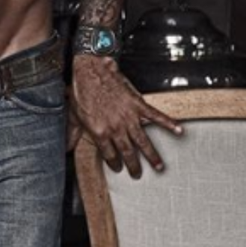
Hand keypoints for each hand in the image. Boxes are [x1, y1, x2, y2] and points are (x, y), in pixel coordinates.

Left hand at [70, 54, 182, 177]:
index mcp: (100, 132)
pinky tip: (179, 131)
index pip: (109, 155)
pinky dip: (169, 124)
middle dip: (134, 166)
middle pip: (128, 152)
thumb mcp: (73, 116)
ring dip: (152, 155)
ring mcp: (128, 117)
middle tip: (138, 174)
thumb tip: (66, 148)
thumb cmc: (82, 92)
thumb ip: (72, 134)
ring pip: (143, 141)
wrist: (92, 71)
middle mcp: (116, 128)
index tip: (117, 168)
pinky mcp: (137, 104)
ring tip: (159, 166)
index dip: (114, 163)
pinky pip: (156, 116)